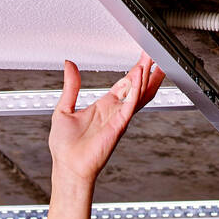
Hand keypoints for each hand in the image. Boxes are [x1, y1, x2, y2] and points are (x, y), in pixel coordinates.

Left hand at [49, 52, 165, 183]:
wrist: (68, 167)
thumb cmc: (65, 148)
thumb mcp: (63, 109)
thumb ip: (70, 87)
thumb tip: (69, 66)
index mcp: (103, 107)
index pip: (124, 84)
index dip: (135, 70)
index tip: (143, 57)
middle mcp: (114, 111)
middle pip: (137, 86)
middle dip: (147, 68)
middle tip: (154, 51)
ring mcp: (118, 118)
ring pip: (139, 93)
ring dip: (147, 76)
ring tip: (155, 59)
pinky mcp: (119, 125)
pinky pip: (131, 104)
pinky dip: (137, 89)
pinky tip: (140, 75)